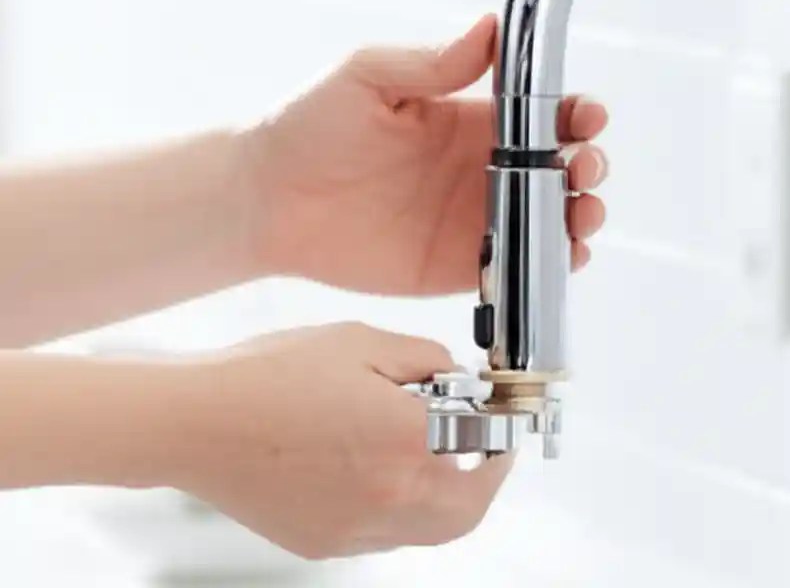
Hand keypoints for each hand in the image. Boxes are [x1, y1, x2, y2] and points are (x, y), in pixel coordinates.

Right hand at [174, 323, 507, 558]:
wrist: (191, 424)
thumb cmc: (266, 377)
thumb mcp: (362, 342)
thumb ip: (425, 359)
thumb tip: (455, 378)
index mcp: (407, 441)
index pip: (486, 450)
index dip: (501, 435)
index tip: (500, 423)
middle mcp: (389, 496)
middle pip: (467, 510)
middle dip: (482, 481)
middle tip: (479, 453)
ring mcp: (355, 528)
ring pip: (427, 529)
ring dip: (442, 498)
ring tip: (424, 457)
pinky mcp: (324, 542)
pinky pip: (382, 534)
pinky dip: (396, 509)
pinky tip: (374, 470)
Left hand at [243, 15, 607, 294]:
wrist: (263, 202)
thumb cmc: (306, 128)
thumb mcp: (367, 77)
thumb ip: (431, 63)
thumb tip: (489, 29)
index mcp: (469, 119)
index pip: (541, 114)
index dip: (575, 114)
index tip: (588, 117)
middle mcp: (482, 169)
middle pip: (560, 167)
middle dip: (588, 165)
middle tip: (585, 168)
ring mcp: (475, 219)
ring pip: (551, 219)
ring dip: (581, 215)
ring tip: (581, 213)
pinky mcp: (460, 266)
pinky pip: (519, 267)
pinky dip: (551, 265)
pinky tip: (562, 256)